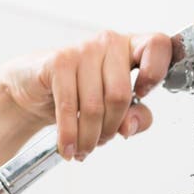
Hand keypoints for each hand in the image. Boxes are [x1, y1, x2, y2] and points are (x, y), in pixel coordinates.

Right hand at [0, 30, 172, 159]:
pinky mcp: (59, 62)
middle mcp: (109, 44)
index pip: (157, 45)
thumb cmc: (82, 95)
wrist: (36, 88)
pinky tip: (68, 148)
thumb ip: (136, 118)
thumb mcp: (116, 109)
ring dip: (88, 138)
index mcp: (131, 49)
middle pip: (120, 95)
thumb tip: (129, 127)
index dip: (155, 72)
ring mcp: (83, 50)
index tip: (141, 95)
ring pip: (94, 106)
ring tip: (83, 149)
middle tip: (100, 141)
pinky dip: (69, 135)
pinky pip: (69, 107)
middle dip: (110, 128)